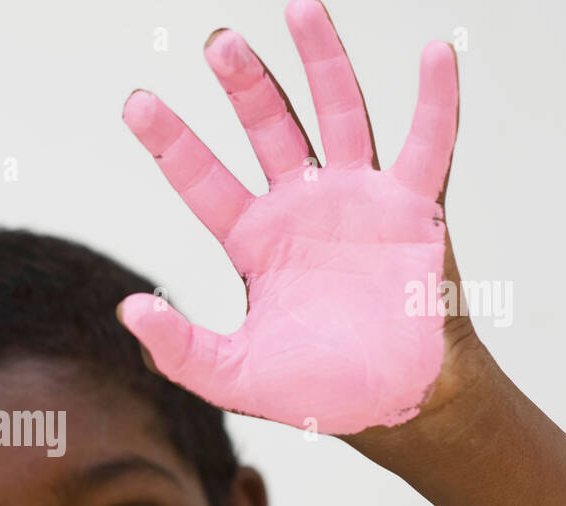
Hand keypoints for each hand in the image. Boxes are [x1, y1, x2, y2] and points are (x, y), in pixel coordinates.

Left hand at [118, 0, 471, 434]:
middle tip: (217, 40)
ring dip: (321, 62)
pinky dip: (436, 102)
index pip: (202, 179)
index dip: (170, 141)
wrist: (395, 406)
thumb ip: (179, 349)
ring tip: (298, 7)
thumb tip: (129, 306)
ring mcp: (358, 200)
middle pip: (267, 127)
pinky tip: (434, 54)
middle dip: (244, 83)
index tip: (135, 101)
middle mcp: (301, 208)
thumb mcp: (233, 377)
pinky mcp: (414, 209)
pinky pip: (428, 145)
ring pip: (338, 114)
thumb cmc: (317, 391)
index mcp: (253, 240)